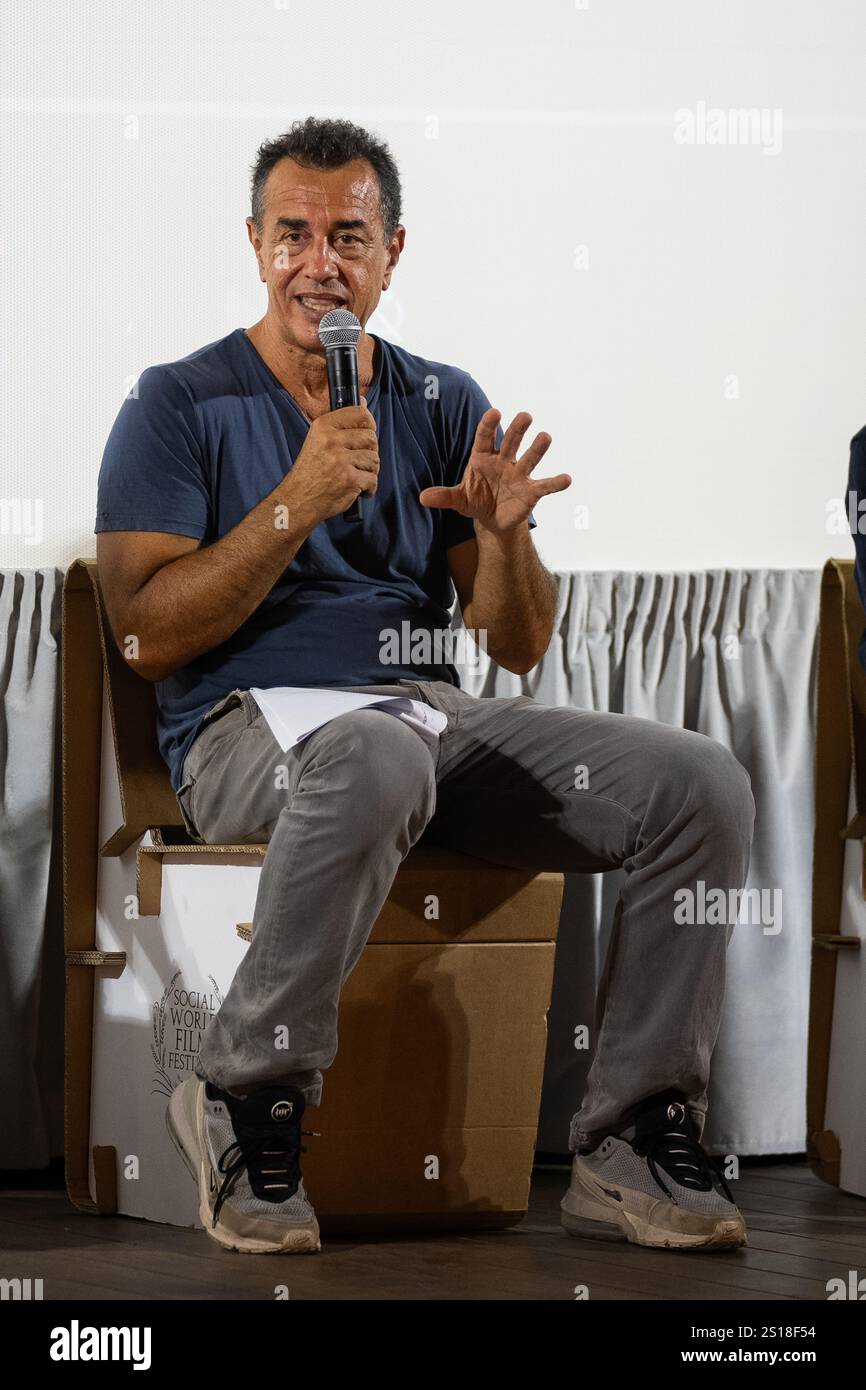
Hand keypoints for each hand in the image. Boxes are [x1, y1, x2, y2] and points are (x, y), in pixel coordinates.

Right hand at [282, 401, 378, 526]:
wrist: (298, 499)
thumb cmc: (310, 471)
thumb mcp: (318, 440)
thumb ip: (341, 424)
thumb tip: (364, 404)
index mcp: (323, 426)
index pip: (360, 413)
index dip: (369, 423)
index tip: (368, 431)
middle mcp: (332, 440)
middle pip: (371, 437)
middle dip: (370, 451)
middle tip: (359, 461)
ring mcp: (341, 460)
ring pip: (374, 459)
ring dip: (369, 470)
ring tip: (357, 476)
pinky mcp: (349, 479)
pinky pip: (372, 479)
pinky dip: (369, 488)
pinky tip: (359, 489)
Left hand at [418, 408, 570, 533]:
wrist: (492, 518)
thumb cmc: (475, 500)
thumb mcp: (459, 499)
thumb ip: (444, 496)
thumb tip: (422, 498)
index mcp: (483, 457)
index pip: (485, 437)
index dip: (489, 425)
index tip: (494, 412)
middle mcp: (504, 461)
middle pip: (511, 441)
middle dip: (517, 429)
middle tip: (525, 416)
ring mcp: (519, 474)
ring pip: (529, 458)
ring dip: (537, 448)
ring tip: (546, 437)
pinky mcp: (531, 491)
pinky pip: (545, 485)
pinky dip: (556, 483)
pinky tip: (567, 479)